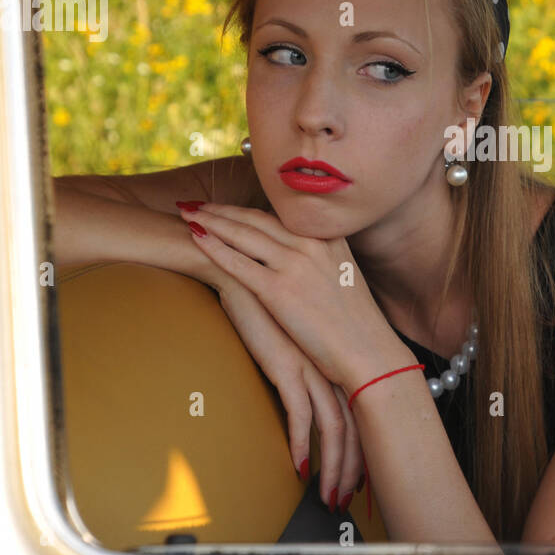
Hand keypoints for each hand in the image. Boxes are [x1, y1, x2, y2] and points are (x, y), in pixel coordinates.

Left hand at [178, 202, 410, 391]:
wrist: (368, 353)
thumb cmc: (357, 326)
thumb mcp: (345, 278)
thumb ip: (323, 261)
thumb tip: (303, 264)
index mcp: (328, 238)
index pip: (280, 215)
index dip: (249, 208)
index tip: (227, 204)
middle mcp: (311, 244)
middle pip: (256, 218)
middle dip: (222, 208)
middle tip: (195, 202)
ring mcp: (294, 264)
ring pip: (243, 234)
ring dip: (211, 220)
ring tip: (186, 213)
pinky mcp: (279, 290)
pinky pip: (238, 262)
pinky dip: (214, 247)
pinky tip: (195, 238)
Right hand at [212, 274, 363, 511]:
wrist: (240, 273)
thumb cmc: (262, 304)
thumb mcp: (292, 337)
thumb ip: (305, 359)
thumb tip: (308, 390)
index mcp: (339, 356)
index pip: (364, 411)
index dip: (366, 446)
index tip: (364, 475)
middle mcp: (333, 363)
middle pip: (356, 425)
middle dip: (354, 466)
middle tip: (350, 496)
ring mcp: (313, 366)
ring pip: (333, 427)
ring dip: (332, 466)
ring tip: (330, 496)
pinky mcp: (288, 366)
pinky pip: (300, 416)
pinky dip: (301, 445)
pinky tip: (298, 466)